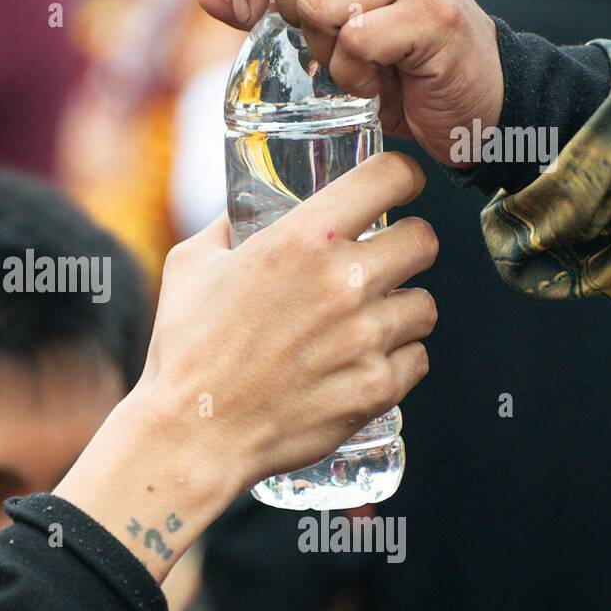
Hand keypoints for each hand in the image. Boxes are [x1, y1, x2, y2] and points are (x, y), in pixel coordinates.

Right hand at [55, 151, 437, 579]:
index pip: (390, 178)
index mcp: (302, 239)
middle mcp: (344, 282)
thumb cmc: (186, 350)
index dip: (401, 179)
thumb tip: (243, 211)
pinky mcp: (378, 386)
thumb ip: (228, 228)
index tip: (400, 188)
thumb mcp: (191, 265)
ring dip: (399, 310)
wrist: (193, 432)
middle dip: (405, 247)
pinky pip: (416, 358)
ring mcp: (367, 337)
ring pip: (424, 305)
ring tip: (362, 324)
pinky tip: (359, 363)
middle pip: (423, 240)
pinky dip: (395, 360)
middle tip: (382, 262)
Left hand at [196, 0, 501, 164]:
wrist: (471, 99)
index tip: (248, 11)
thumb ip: (265, 3)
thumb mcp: (323, 24)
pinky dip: (356, 77)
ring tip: (366, 60)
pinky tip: (385, 78)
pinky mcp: (431, 14)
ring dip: (328, 52)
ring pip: (316, 5)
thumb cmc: (393, 58)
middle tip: (330, 38)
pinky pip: (352, 44)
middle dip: (290, 12)